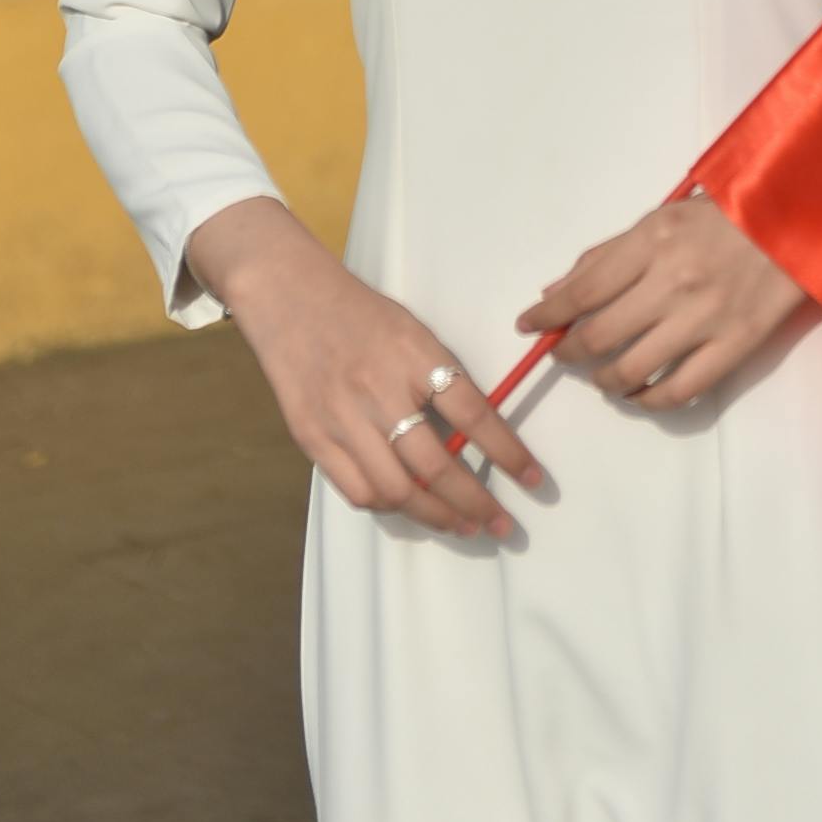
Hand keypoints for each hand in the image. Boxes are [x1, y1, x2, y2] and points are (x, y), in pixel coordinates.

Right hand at [184, 197, 539, 542]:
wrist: (288, 295)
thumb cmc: (361, 313)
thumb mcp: (412, 331)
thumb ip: (440, 379)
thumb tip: (474, 436)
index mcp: (414, 354)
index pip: (472, 413)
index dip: (507, 452)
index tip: (533, 480)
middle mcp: (379, 389)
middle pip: (436, 465)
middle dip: (475, 503)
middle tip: (500, 525)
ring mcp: (341, 418)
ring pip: (397, 490)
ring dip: (437, 517)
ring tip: (462, 527)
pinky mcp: (311, 438)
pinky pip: (357, 490)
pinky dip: (388, 507)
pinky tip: (408, 507)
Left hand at [516, 195, 808, 409]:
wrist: (797, 221)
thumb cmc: (724, 214)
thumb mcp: (661, 218)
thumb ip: (607, 255)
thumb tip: (555, 294)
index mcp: (652, 241)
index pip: (583, 291)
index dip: (547, 317)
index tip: (527, 328)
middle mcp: (673, 282)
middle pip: (600, 335)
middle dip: (569, 352)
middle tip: (564, 354)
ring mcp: (705, 320)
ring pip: (632, 369)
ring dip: (603, 381)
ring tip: (600, 378)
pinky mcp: (735, 348)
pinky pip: (679, 391)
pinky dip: (648, 401)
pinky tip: (637, 396)